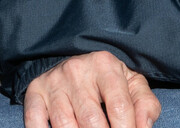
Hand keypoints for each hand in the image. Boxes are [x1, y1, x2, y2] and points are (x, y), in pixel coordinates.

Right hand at [23, 51, 160, 127]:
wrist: (73, 59)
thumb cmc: (109, 79)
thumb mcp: (132, 83)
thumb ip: (145, 104)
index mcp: (105, 65)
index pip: (119, 107)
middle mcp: (77, 70)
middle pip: (91, 120)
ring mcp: (54, 82)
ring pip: (65, 125)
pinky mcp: (35, 92)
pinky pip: (35, 121)